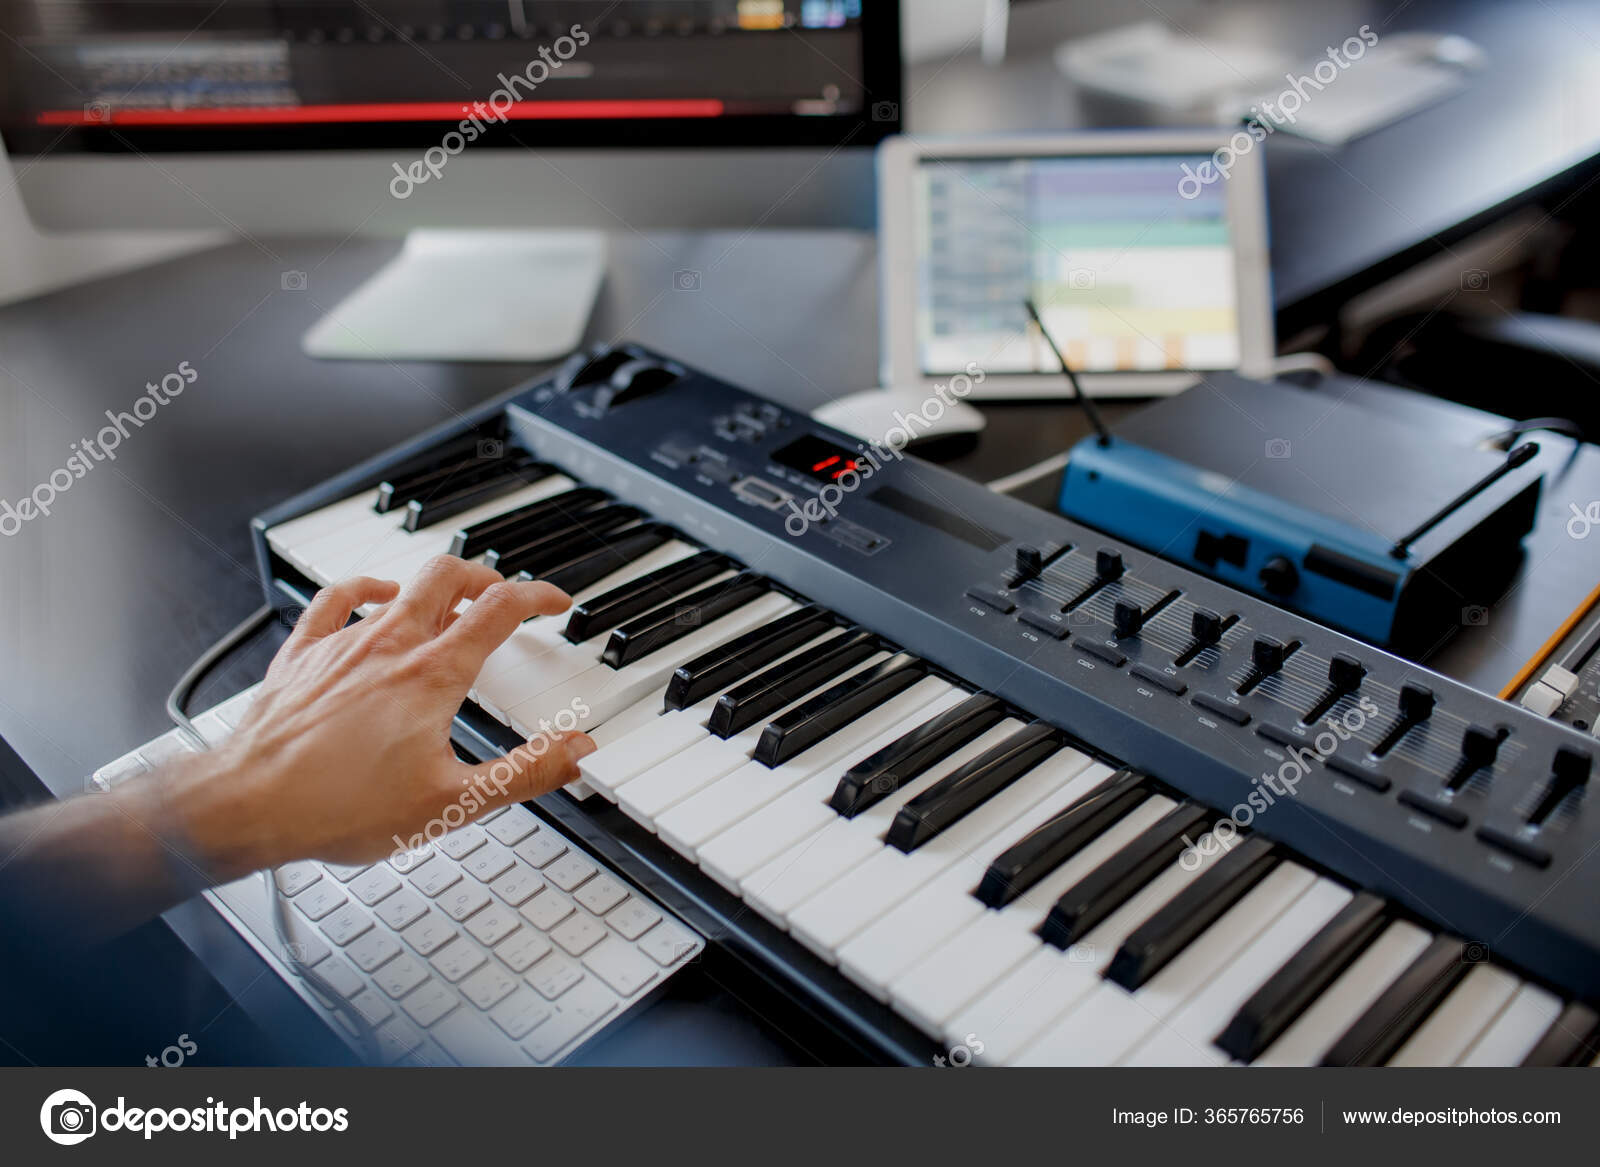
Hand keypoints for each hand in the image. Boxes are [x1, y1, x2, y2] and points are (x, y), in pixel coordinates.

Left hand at [165, 557, 595, 877]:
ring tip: (453, 600)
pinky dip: (365, 588)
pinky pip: (336, 599)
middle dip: (486, 577)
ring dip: (435, 586)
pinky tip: (376, 594)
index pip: (500, 610)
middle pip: (449, 577)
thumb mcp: (450, 804)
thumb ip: (522, 775)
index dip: (536, 597)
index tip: (553, 602)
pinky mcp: (304, 654)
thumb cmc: (338, 807)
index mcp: (432, 676)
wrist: (247, 805)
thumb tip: (572, 751)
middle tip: (503, 595)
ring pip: (400, 586)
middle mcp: (390, 646)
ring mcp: (343, 644)